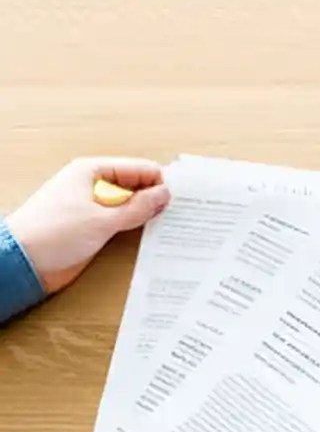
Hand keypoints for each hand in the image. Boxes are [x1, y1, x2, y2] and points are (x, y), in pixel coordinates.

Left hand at [5, 158, 170, 293]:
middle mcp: (95, 185)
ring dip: (149, 213)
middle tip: (183, 213)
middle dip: (158, 198)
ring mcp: (95, 205)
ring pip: (133, 204)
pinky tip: (154, 234)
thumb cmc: (52, 234)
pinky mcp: (94, 225)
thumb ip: (137, 207)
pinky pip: (124, 220)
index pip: (140, 168)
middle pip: (138, 185)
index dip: (162, 182)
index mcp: (93, 171)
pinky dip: (138, 225)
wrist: (23, 263)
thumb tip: (164, 194)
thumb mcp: (101, 219)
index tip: (183, 198)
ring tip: (174, 224)